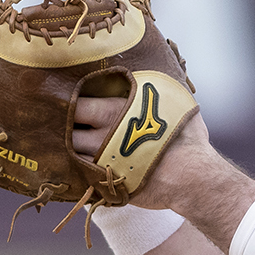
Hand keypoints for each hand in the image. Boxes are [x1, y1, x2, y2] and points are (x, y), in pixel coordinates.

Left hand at [71, 95, 254, 248]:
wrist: (192, 177)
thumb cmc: (186, 137)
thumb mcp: (175, 101)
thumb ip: (157, 88)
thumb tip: (159, 69)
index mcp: (113, 112)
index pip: (75, 102)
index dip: (68, 102)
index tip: (68, 101)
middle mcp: (100, 137)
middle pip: (65, 129)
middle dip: (62, 127)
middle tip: (63, 125)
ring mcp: (100, 163)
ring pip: (69, 155)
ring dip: (67, 151)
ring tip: (69, 146)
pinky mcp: (104, 185)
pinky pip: (79, 177)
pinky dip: (77, 172)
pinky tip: (81, 169)